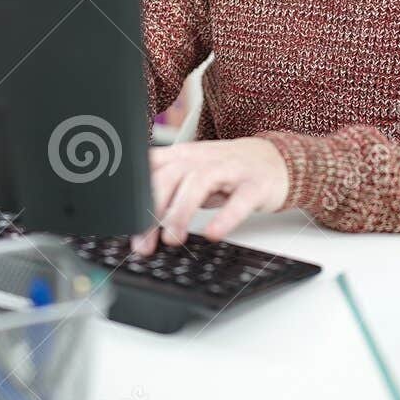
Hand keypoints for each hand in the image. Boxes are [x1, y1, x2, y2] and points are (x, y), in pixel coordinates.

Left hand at [130, 137, 289, 254]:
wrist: (275, 159)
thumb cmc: (227, 172)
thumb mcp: (191, 174)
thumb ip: (165, 189)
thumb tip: (135, 221)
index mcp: (182, 156)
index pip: (149, 172)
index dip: (133, 199)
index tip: (124, 226)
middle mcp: (202, 159)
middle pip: (169, 177)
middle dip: (152, 211)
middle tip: (144, 243)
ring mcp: (230, 169)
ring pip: (198, 183)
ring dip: (181, 212)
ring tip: (172, 239)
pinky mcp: (255, 185)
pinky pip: (239, 200)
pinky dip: (225, 217)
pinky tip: (214, 233)